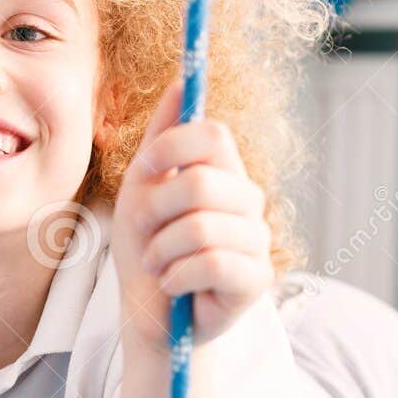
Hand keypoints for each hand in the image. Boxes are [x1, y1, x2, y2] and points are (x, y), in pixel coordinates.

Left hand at [111, 79, 272, 349]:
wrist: (150, 317)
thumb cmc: (146, 252)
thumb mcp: (140, 190)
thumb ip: (160, 140)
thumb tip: (181, 80)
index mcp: (222, 172)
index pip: (213, 133)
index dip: (171, 148)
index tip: (144, 171)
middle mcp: (247, 200)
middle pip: (201, 182)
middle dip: (155, 210)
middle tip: (144, 233)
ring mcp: (257, 239)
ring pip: (201, 227)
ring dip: (161, 251)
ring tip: (158, 265)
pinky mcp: (257, 279)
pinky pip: (211, 263)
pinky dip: (176, 276)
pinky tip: (173, 285)